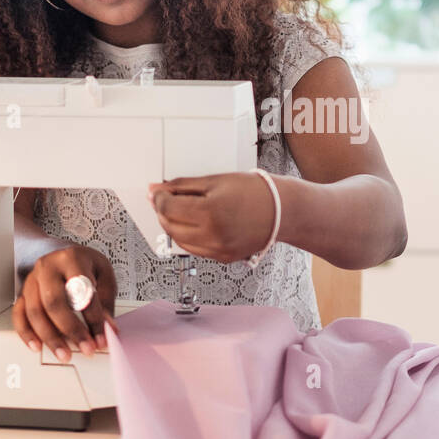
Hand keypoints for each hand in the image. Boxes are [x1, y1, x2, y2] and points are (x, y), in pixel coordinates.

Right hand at [12, 245, 118, 361]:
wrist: (64, 256)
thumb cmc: (85, 266)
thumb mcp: (104, 276)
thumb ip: (105, 302)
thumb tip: (107, 329)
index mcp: (71, 258)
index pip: (82, 291)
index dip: (93, 319)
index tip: (101, 338)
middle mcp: (47, 267)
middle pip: (54, 302)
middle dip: (70, 330)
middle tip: (85, 348)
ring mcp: (32, 280)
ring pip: (35, 311)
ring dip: (50, 337)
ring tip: (64, 354)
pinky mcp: (22, 293)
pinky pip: (19, 315)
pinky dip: (27, 333)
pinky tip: (37, 346)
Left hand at [148, 172, 275, 263]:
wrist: (282, 210)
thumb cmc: (254, 192)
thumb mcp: (215, 181)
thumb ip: (182, 186)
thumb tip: (156, 188)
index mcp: (209, 212)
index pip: (167, 208)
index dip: (158, 198)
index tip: (158, 191)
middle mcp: (212, 235)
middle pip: (169, 226)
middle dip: (163, 212)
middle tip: (166, 199)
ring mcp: (218, 249)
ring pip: (179, 241)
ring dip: (173, 226)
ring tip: (182, 211)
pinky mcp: (224, 258)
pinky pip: (195, 250)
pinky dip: (188, 237)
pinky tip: (196, 224)